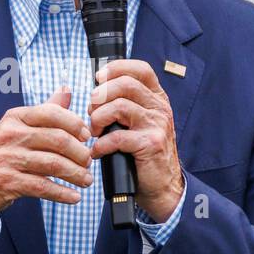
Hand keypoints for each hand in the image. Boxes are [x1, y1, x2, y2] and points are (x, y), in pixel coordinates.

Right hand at [0, 86, 93, 226]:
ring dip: (76, 174)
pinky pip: (43, 187)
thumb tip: (66, 90)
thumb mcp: (15, 127)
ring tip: (86, 180)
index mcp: (14, 118)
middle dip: (80, 152)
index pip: (51, 113)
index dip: (75, 124)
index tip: (87, 135)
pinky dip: (63, 193)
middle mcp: (10, 135)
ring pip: (53, 164)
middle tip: (88, 161)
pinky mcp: (8, 183)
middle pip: (57, 139)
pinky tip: (74, 197)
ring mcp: (8, 159)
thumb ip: (44, 110)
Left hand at [88, 59, 183, 219]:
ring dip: (98, 119)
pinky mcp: (150, 144)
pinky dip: (101, 144)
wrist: (162, 186)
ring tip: (94, 132)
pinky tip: (99, 152)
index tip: (98, 78)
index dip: (116, 68)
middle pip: (125, 84)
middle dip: (100, 95)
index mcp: (156, 98)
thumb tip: (95, 92)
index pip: (140, 70)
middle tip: (91, 111)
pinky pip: (117, 137)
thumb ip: (124, 104)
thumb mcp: (138, 123)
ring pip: (119, 106)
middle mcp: (160, 108)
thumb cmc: (143, 154)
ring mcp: (157, 125)